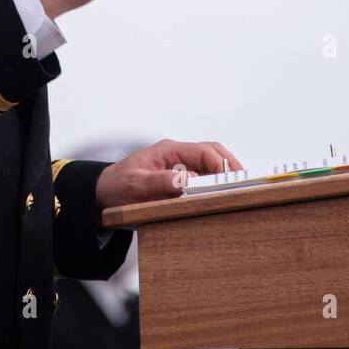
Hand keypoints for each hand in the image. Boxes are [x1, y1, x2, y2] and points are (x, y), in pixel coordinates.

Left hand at [94, 139, 244, 208]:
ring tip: (238, 190)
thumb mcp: (136, 184)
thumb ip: (161, 181)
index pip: (204, 151)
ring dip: (225, 175)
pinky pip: (203, 179)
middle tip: (244, 184)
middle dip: (230, 166)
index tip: (230, 180)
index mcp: (169, 150)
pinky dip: (215, 185)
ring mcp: (180, 166)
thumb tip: (189, 180)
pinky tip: (222, 197)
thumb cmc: (118, 186)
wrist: (103, 195)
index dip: (220, 164)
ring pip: (211, 165)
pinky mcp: (179, 180)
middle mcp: (178, 155)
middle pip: (213, 153)